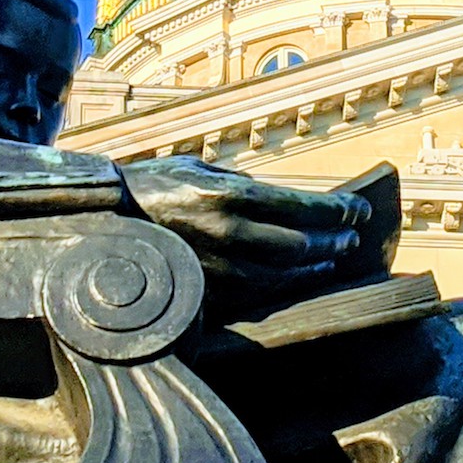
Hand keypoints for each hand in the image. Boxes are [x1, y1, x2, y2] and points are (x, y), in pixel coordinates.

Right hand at [117, 156, 368, 307]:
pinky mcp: (204, 290)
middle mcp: (223, 233)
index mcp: (225, 195)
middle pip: (297, 245)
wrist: (103, 219)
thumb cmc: (153, 185)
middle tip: (353, 236)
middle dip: (332, 240)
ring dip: (314, 267)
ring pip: (281, 275)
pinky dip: (285, 285)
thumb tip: (287, 202)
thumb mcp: (199, 169)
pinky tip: (299, 276)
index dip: (336, 210)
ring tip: (333, 256)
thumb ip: (242, 184)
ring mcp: (214, 267)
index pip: (299, 206)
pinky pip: (256, 293)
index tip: (359, 210)